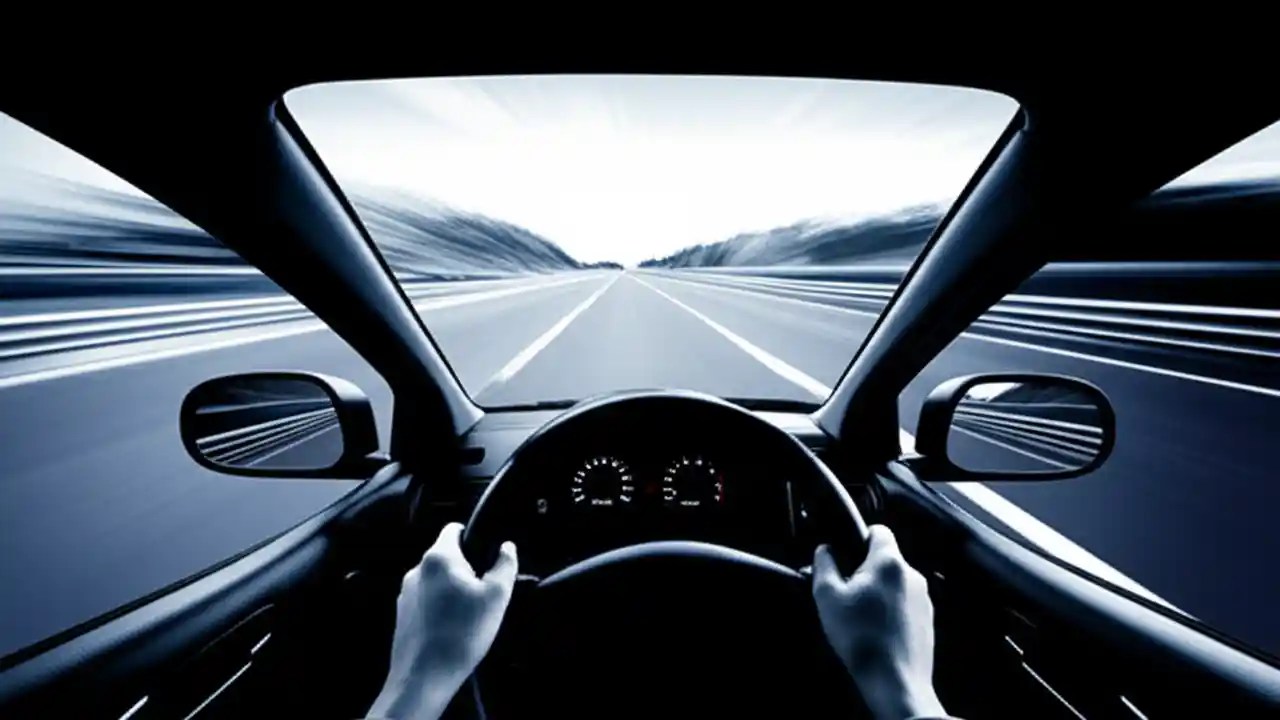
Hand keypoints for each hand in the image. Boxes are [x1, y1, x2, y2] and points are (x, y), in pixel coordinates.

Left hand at [368, 522, 517, 719]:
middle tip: (484, 593)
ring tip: (469, 616)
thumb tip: (507, 547)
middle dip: (466, 570)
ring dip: (453, 590)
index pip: (454, 528)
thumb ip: (505, 565)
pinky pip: (426, 601)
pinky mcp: (402, 614)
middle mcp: (417, 570)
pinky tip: (453, 628)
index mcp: (439, 557)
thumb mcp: (497, 597)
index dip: (473, 535)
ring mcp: (406, 593)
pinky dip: (440, 608)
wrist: (424, 676)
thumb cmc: (462, 633)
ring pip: (437, 581)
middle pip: (447, 556)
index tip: (486, 555)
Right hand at [812, 525, 944, 719]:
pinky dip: (891, 611)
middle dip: (865, 571)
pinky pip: (905, 604)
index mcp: (889, 562)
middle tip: (845, 594)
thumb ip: (824, 564)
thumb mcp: (827, 597)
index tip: (846, 558)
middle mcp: (912, 574)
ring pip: (895, 583)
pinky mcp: (928, 620)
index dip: (859, 539)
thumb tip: (826, 549)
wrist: (894, 682)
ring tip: (860, 618)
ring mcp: (924, 598)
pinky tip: (876, 632)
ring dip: (878, 592)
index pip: (878, 530)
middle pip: (886, 559)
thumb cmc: (859, 637)